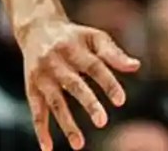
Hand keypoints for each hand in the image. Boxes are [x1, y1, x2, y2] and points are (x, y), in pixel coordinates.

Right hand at [19, 18, 140, 149]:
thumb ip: (113, 53)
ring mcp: (42, 76)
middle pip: (73, 84)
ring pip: (55, 102)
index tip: (121, 100)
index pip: (94, 66)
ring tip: (79, 145)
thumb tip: (136, 66)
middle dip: (88, 103)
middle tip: (102, 122)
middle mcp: (56, 61)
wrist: (36, 28)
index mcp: (74, 48)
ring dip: (66, 123)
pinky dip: (40, 130)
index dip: (107, 82)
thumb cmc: (73, 37)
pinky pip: (36, 110)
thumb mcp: (93, 38)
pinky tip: (47, 148)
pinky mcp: (31, 87)